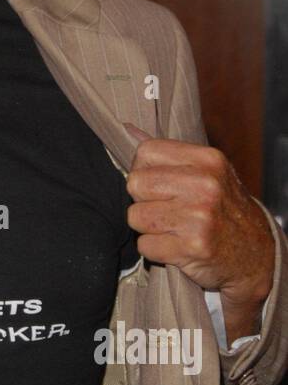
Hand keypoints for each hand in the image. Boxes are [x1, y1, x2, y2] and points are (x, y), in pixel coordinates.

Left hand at [123, 124, 273, 341]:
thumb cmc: (224, 210)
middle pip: (135, 184)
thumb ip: (170, 155)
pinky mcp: (192, 247)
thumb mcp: (209, 173)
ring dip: (147, 227)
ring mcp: (199, 217)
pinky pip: (145, 245)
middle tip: (166, 209)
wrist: (256, 254)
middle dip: (143, 200)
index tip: (158, 185)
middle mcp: (205, 185)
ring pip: (134, 216)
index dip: (144, 170)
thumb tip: (128, 130)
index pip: (145, 152)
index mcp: (207, 160)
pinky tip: (177, 246)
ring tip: (172, 228)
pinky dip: (155, 250)